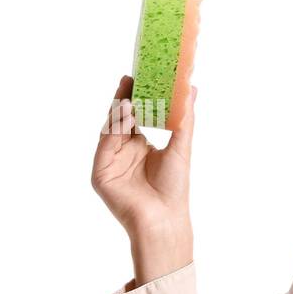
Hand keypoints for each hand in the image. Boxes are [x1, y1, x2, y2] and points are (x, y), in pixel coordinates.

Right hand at [91, 75, 196, 238]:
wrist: (164, 217)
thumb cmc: (174, 188)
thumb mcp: (181, 147)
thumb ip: (184, 119)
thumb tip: (191, 89)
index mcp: (139, 146)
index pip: (135, 116)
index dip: (138, 97)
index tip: (142, 76)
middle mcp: (123, 151)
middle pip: (120, 119)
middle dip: (125, 97)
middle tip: (131, 76)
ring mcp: (110, 161)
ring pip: (111, 128)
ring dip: (119, 108)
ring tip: (129, 89)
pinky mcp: (101, 172)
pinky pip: (105, 143)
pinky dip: (114, 126)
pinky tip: (124, 111)